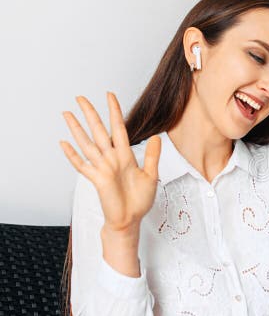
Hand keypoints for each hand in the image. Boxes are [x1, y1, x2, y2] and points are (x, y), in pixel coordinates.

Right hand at [60, 93, 160, 270]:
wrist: (130, 220)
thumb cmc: (139, 200)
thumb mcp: (151, 176)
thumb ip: (153, 156)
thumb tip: (157, 136)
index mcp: (125, 156)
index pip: (118, 128)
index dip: (114, 111)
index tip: (109, 95)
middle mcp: (111, 159)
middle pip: (99, 131)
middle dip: (90, 114)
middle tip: (80, 97)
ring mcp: (102, 168)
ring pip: (87, 144)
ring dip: (77, 129)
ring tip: (67, 113)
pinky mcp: (96, 180)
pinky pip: (82, 165)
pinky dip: (72, 155)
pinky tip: (63, 143)